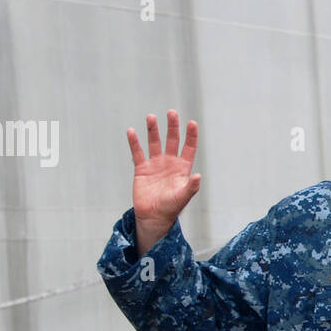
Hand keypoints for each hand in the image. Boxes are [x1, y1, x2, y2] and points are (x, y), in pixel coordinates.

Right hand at [129, 110, 200, 253]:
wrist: (153, 217)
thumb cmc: (171, 208)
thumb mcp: (182, 196)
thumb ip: (191, 187)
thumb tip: (199, 176)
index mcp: (182, 168)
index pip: (189, 147)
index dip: (191, 135)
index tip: (191, 122)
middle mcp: (169, 163)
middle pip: (172, 140)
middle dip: (172, 126)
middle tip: (171, 112)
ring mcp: (155, 164)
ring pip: (154, 143)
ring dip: (153, 130)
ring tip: (151, 117)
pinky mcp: (141, 169)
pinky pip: (137, 153)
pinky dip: (134, 142)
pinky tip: (131, 131)